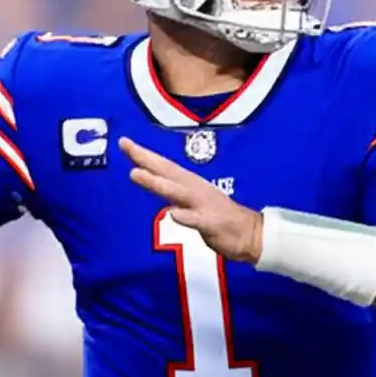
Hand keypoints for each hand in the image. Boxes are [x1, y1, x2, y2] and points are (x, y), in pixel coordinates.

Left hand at [119, 137, 263, 263]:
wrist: (252, 234)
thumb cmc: (219, 217)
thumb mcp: (193, 202)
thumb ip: (175, 193)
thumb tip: (154, 183)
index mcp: (190, 184)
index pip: (164, 166)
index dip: (144, 155)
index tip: (123, 142)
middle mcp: (195, 189)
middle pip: (167, 172)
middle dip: (145, 159)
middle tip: (125, 145)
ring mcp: (203, 205)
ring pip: (177, 192)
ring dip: (157, 183)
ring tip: (136, 174)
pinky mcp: (212, 223)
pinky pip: (196, 220)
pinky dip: (185, 217)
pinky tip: (173, 214)